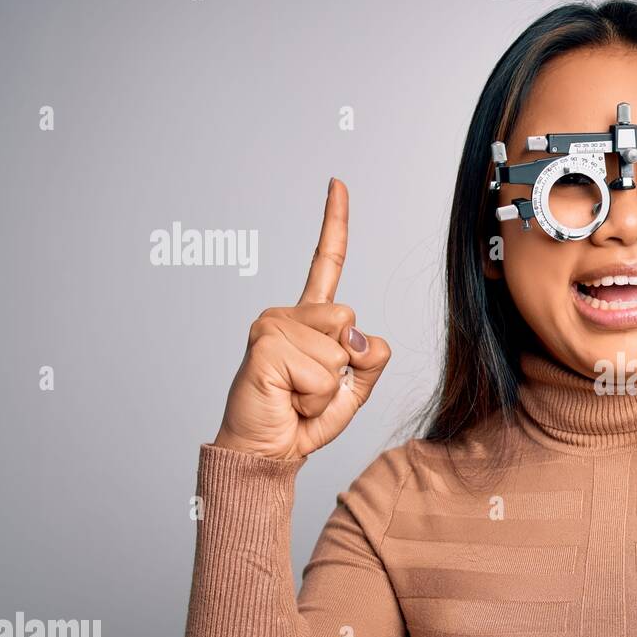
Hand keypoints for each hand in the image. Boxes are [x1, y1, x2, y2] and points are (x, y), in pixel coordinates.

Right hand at [212, 178, 390, 459]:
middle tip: (311, 388)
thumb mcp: (354, 390)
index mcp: (310, 319)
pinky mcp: (265, 346)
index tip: (337, 182)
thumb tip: (360, 335)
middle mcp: (287, 315)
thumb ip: (371, 360)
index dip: (335, 222)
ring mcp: (271, 326)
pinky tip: (288, 399)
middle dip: (345, 365)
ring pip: (338, 349)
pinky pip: (321, 370)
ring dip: (329, 387)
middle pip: (349, 317)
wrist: (267, 453)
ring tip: (297, 396)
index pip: (325, 262)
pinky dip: (315, 396)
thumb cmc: (303, 419)